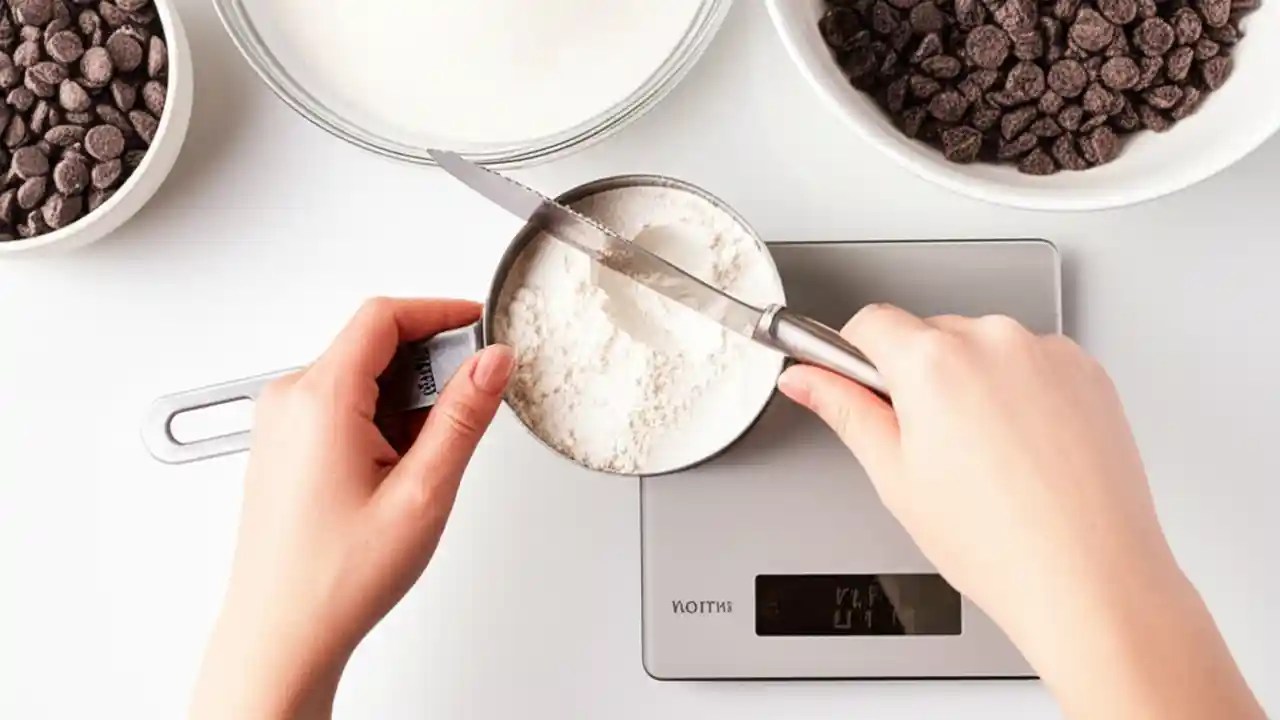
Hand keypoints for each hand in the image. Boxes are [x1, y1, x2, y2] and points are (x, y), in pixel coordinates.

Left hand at [190, 298, 513, 719]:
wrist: (281, 635)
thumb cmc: (335, 578)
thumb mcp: (423, 492)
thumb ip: (463, 416)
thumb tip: (492, 361)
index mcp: (320, 398)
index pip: (384, 317)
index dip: (440, 312)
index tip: (481, 326)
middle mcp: (290, 400)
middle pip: (372, 343)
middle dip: (429, 364)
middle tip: (469, 406)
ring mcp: (282, 423)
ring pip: (360, 376)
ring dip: (406, 398)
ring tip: (425, 461)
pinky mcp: (285, 445)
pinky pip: (341, 405)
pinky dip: (381, 419)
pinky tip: (398, 470)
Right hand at [778, 304, 1263, 719]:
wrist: (1092, 579)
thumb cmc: (998, 543)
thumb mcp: (895, 477)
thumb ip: (844, 410)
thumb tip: (806, 379)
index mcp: (933, 362)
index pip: (871, 322)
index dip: (853, 355)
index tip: (855, 383)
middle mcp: (993, 340)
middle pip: (928, 334)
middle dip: (915, 377)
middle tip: (926, 444)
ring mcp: (1046, 352)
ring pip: (981, 348)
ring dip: (970, 382)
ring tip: (984, 457)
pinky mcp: (1087, 370)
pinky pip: (1032, 362)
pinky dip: (1019, 392)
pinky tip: (1022, 450)